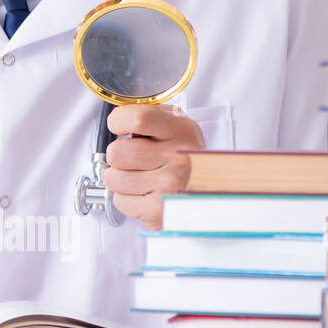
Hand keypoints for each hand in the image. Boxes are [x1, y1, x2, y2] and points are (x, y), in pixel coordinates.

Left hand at [102, 104, 205, 229]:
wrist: (215, 194)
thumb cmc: (189, 160)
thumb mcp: (179, 129)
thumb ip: (150, 117)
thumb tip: (118, 116)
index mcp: (182, 133)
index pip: (138, 119)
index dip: (118, 121)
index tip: (118, 125)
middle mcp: (179, 160)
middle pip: (116, 152)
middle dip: (119, 156)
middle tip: (135, 159)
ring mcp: (169, 187)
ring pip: (112, 178)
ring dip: (121, 179)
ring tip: (142, 177)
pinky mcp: (159, 211)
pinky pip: (120, 200)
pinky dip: (127, 199)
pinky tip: (145, 194)